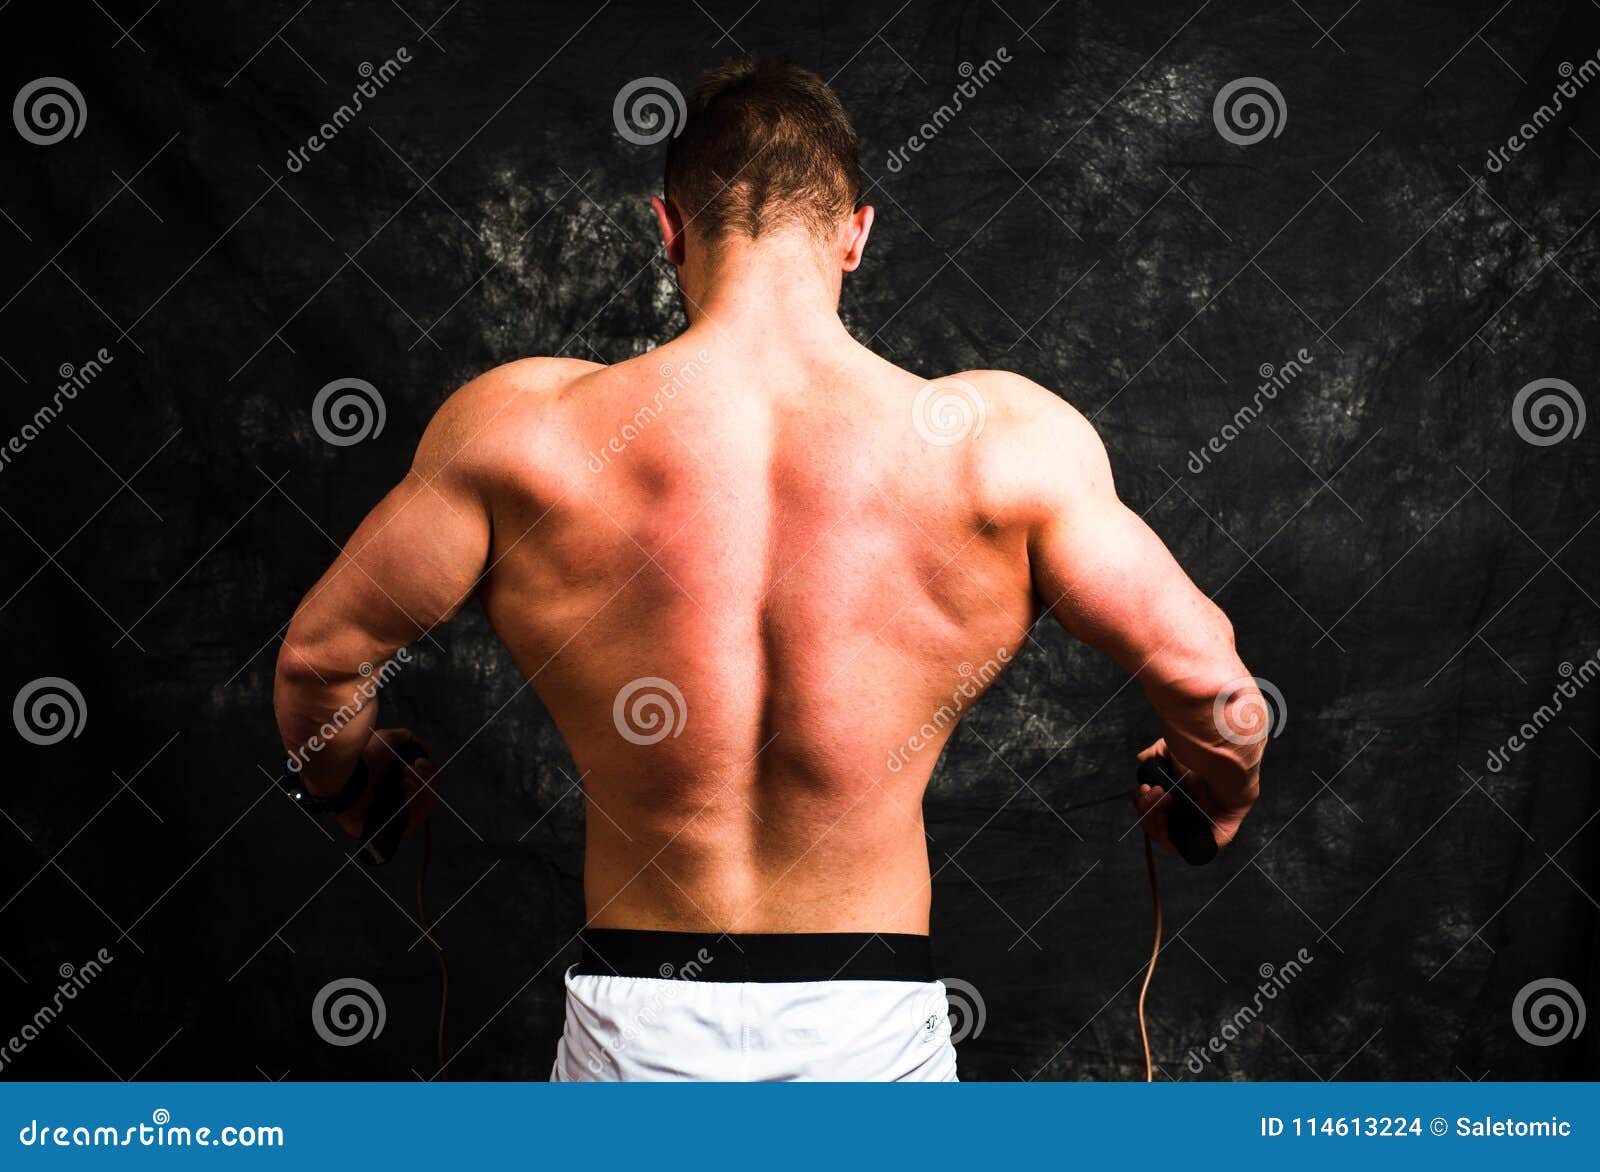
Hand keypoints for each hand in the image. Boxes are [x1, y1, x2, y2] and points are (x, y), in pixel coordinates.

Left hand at [334, 728, 438, 839]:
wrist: (346, 778)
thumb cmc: (364, 759)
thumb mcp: (386, 738)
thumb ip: (407, 737)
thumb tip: (425, 747)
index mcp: (401, 780)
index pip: (428, 780)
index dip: (429, 770)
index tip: (419, 761)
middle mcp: (401, 798)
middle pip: (430, 792)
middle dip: (425, 778)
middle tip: (408, 770)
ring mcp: (398, 815)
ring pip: (425, 805)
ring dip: (420, 788)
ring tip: (404, 780)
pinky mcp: (394, 829)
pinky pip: (415, 820)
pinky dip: (415, 803)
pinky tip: (404, 791)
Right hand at [1132, 738, 1253, 855]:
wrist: (1226, 765)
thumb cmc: (1205, 757)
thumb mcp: (1174, 751)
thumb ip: (1157, 754)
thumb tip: (1143, 759)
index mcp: (1181, 801)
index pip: (1155, 812)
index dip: (1144, 804)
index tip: (1144, 788)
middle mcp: (1190, 817)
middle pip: (1155, 826)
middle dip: (1147, 809)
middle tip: (1152, 791)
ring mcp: (1201, 830)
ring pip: (1165, 838)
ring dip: (1154, 819)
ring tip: (1162, 797)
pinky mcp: (1212, 842)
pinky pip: (1185, 849)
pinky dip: (1168, 836)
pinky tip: (1166, 817)